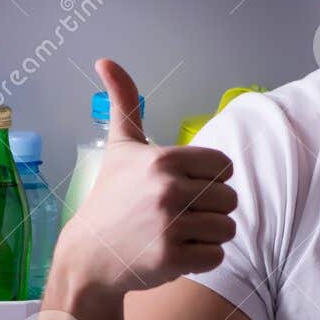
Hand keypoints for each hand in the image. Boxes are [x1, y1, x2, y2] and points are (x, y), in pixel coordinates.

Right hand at [54, 58, 238, 296]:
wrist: (89, 255)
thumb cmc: (111, 197)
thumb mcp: (120, 147)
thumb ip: (124, 102)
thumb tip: (105, 60)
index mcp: (164, 159)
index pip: (225, 167)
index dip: (210, 179)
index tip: (183, 187)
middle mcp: (168, 189)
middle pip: (230, 199)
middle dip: (209, 210)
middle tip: (177, 215)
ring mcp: (170, 225)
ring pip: (227, 229)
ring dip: (207, 235)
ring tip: (176, 234)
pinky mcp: (171, 258)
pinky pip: (216, 256)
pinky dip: (201, 260)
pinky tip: (175, 253)